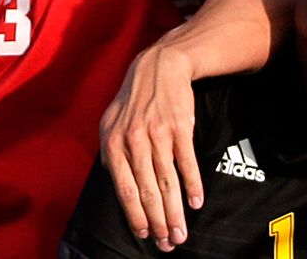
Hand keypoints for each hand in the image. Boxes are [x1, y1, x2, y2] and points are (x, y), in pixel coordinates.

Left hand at [99, 41, 202, 251]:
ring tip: (181, 233)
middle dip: (158, 222)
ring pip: (167, 182)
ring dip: (176, 212)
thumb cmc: (134, 99)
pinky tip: (196, 202)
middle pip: (148, 192)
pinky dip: (193, 185)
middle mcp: (134, 141)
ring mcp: (158, 134)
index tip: (145, 235)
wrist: (160, 66)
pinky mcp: (180, 128)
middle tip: (167, 243)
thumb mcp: (111, 121)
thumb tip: (114, 183)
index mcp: (113, 143)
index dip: (135, 216)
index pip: (125, 190)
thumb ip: (110, 153)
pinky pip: (187, 163)